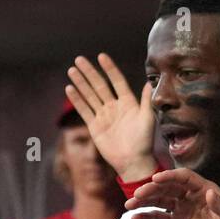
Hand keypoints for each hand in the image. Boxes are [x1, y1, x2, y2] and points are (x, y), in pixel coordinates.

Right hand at [65, 53, 156, 181]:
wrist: (133, 162)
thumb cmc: (143, 141)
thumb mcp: (147, 119)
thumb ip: (146, 100)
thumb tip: (150, 82)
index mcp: (128, 102)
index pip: (117, 81)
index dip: (109, 69)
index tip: (101, 56)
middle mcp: (114, 106)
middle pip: (99, 85)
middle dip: (90, 72)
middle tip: (79, 59)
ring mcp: (103, 116)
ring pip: (90, 95)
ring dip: (81, 83)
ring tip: (72, 70)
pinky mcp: (95, 126)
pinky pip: (84, 110)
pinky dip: (77, 100)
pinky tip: (69, 88)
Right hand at [127, 167, 219, 218]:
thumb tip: (210, 193)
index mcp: (204, 190)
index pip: (184, 178)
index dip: (170, 176)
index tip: (156, 179)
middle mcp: (190, 196)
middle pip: (168, 188)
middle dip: (152, 190)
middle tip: (137, 195)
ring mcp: (182, 210)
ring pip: (160, 201)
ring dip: (145, 202)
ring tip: (130, 205)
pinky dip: (147, 218)